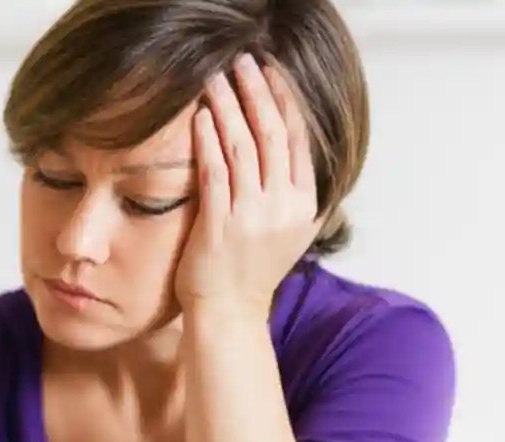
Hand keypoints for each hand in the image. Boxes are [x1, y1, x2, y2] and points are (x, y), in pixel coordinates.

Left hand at [174, 53, 320, 322]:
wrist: (230, 314)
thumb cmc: (250, 270)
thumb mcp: (288, 230)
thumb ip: (291, 193)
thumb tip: (289, 151)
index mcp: (304, 204)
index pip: (298, 139)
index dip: (285, 100)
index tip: (271, 72)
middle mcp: (283, 207)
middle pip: (273, 134)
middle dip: (257, 92)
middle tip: (242, 63)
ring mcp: (253, 216)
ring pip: (244, 147)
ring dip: (229, 107)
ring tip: (215, 80)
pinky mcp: (221, 225)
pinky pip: (215, 172)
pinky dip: (208, 140)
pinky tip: (201, 117)